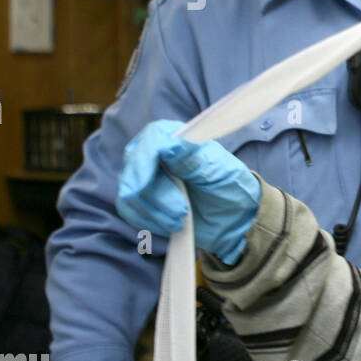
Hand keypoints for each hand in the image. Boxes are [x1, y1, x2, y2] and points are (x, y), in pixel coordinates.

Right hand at [117, 118, 260, 265]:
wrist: (231, 213)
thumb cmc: (227, 185)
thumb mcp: (218, 172)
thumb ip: (193, 160)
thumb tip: (171, 144)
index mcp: (174, 135)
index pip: (152, 140)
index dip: (144, 162)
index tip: (142, 186)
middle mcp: (152, 151)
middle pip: (137, 171)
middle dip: (158, 197)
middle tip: (182, 212)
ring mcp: (142, 174)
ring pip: (131, 194)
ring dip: (155, 213)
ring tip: (181, 221)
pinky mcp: (138, 197)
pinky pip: (129, 210)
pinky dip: (149, 222)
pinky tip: (169, 225)